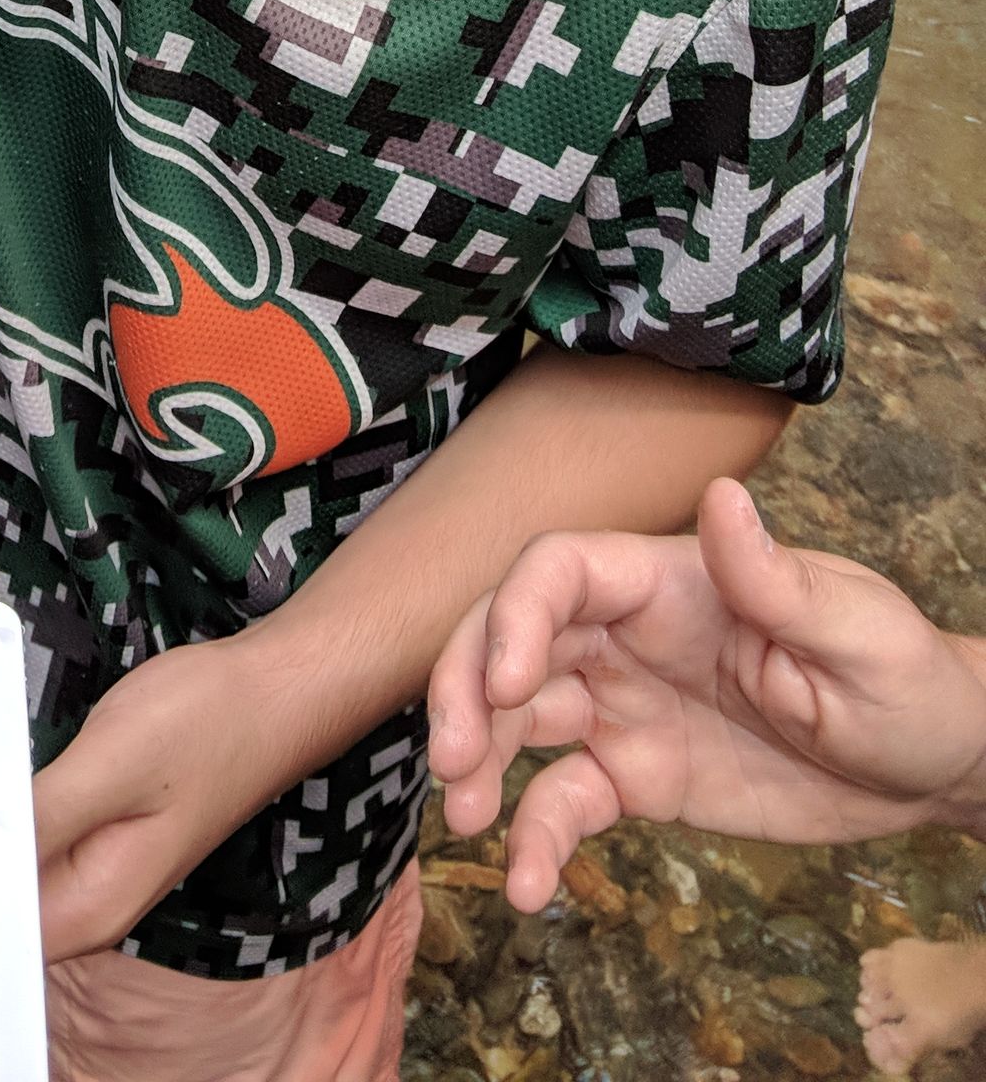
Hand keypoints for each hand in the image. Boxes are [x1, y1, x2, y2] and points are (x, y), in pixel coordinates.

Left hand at [34, 635, 307, 962]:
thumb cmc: (207, 721)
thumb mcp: (112, 762)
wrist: (275, 686)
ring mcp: (98, 863)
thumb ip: (39, 817)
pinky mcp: (103, 824)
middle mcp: (91, 902)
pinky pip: (35, 829)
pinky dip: (8, 801)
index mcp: (90, 909)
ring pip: (9, 861)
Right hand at [428, 479, 985, 911]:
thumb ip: (777, 578)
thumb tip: (722, 498)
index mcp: (672, 583)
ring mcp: (626, 706)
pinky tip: (529, 884)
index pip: (562, 571)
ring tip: (466, 819)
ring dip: (475, 759)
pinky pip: (564, 798)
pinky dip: (535, 837)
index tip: (504, 682)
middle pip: (510, 637)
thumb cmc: (906, 679)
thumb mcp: (857, 630)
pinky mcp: (637, 776)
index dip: (515, 614)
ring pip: (516, 717)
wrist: (929, 768)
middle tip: (452, 760)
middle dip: (462, 687)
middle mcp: (629, 636)